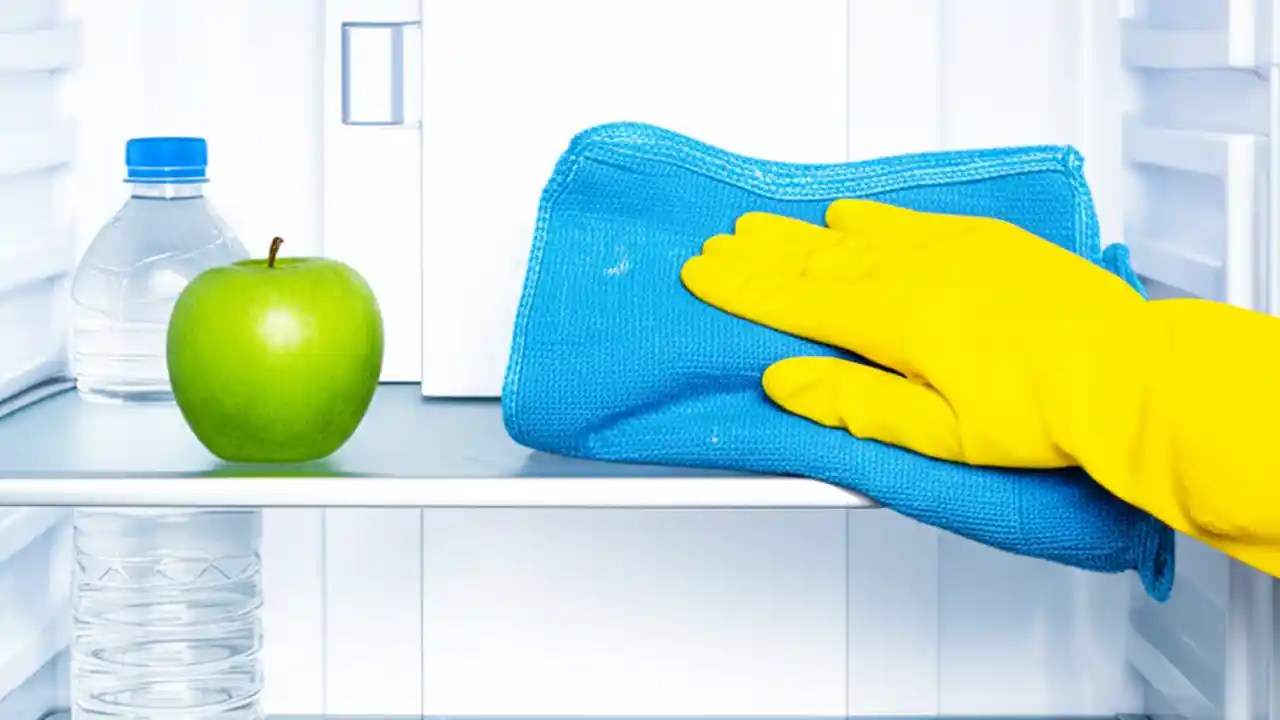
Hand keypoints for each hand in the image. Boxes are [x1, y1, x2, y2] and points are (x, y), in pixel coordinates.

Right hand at [680, 199, 1146, 468]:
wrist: (1127, 374)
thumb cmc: (1041, 414)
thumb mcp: (937, 433)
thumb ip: (853, 403)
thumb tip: (784, 380)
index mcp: (892, 319)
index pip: (792, 299)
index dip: (740, 287)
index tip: (701, 272)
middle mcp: (912, 271)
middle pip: (812, 259)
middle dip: (757, 255)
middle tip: (718, 246)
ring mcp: (948, 248)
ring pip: (852, 236)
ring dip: (799, 234)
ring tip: (760, 228)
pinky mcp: (981, 241)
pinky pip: (902, 219)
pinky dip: (862, 219)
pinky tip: (844, 215)